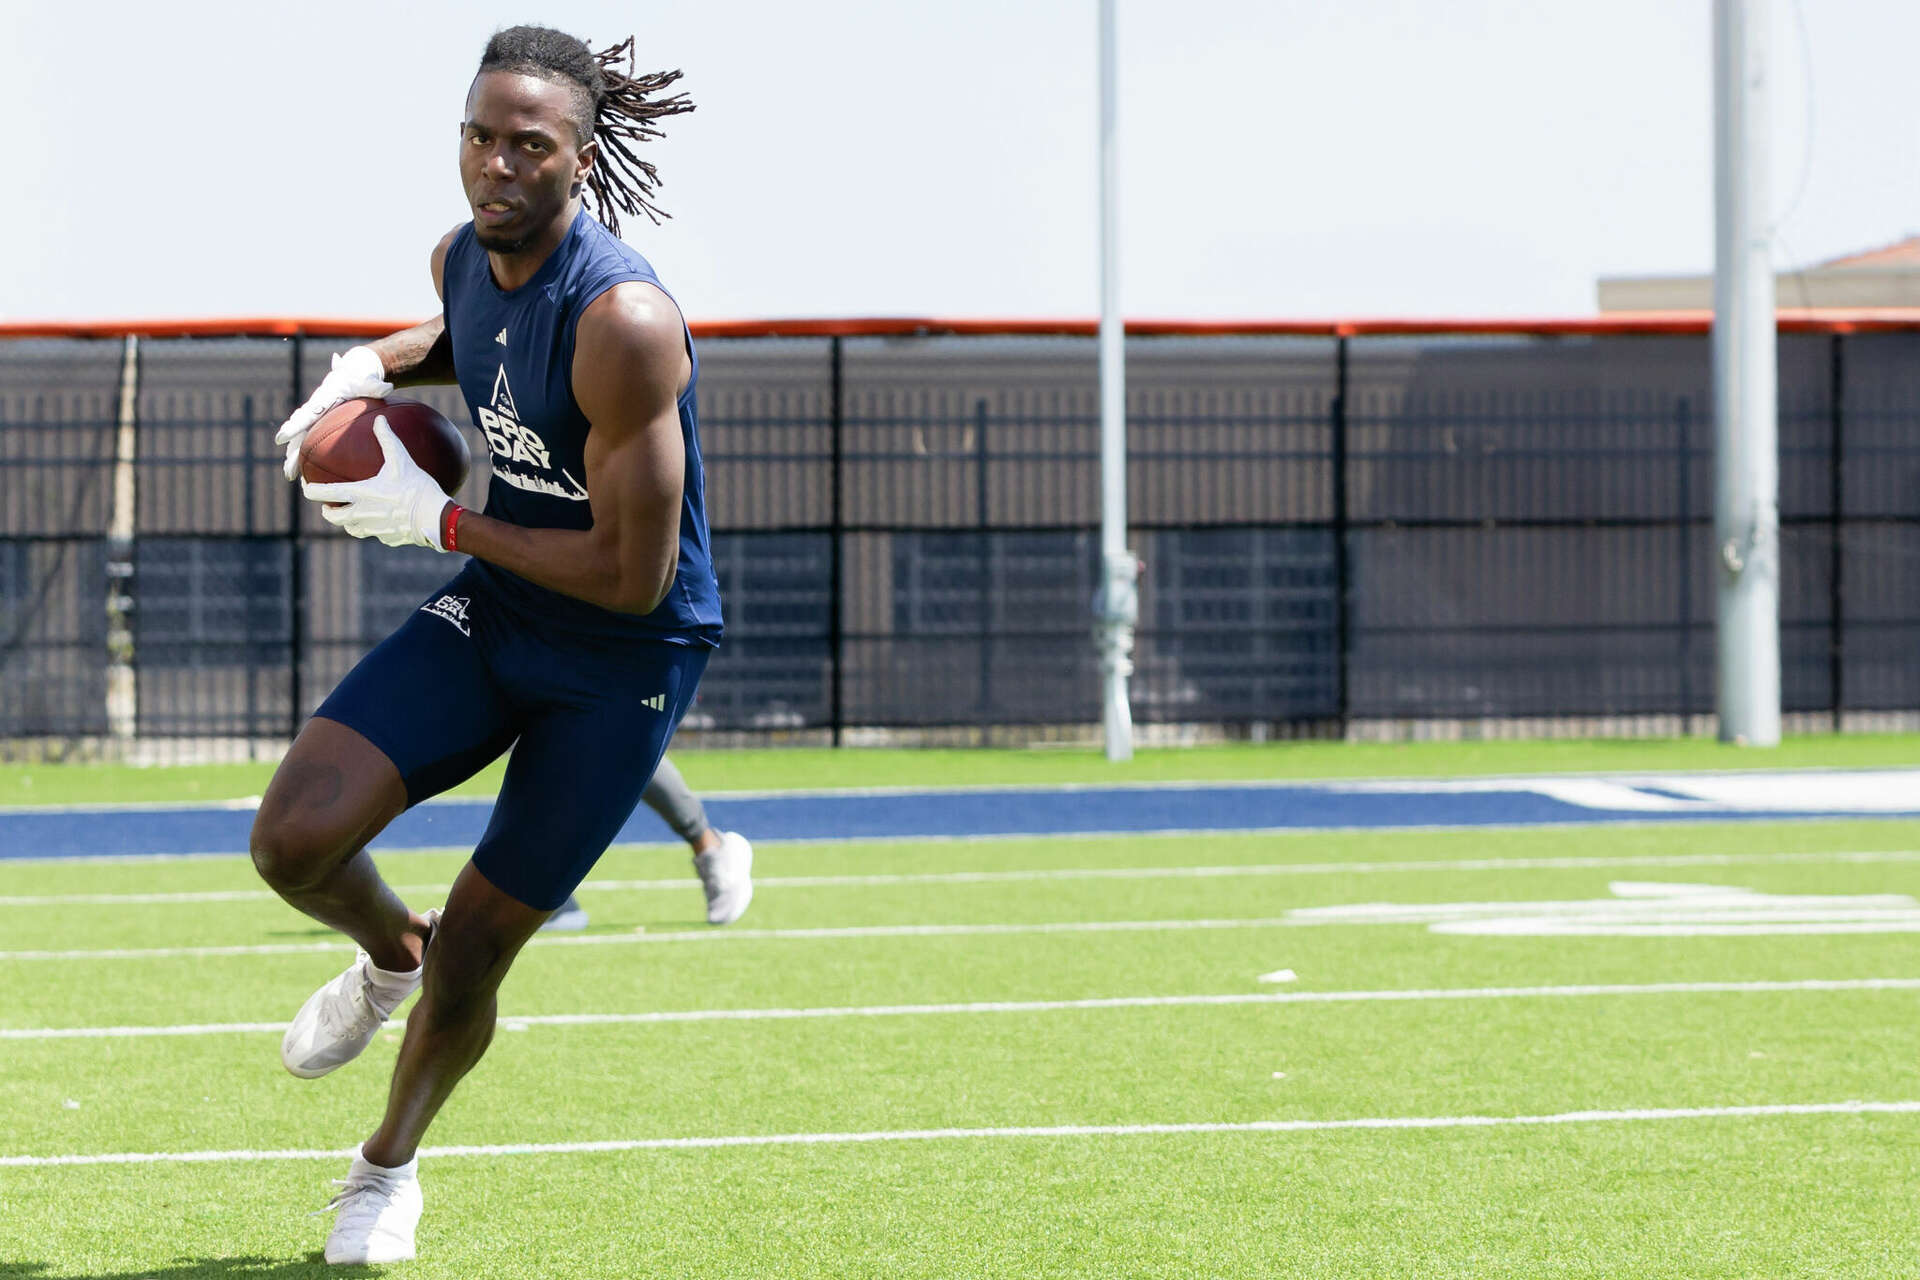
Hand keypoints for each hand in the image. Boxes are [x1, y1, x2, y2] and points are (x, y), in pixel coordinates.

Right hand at [274, 345, 393, 479]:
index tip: (281, 438)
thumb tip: (387, 387)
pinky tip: (303, 469)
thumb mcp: (369, 381)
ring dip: (294, 454)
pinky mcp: (319, 420)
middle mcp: (315, 407)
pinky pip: (309, 437)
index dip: (294, 427)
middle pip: (299, 429)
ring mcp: (316, 414)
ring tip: (290, 474)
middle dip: (291, 448)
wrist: (354, 371)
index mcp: (324, 397)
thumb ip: (376, 386)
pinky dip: (304, 451)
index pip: (306, 414)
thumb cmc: (362, 377)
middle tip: (287, 465)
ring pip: (301, 436)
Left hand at [302, 418, 452, 549]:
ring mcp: (373, 529)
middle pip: (332, 517)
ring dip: (348, 521)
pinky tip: (384, 520)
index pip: (323, 494)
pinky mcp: (386, 538)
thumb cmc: (416, 487)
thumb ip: (386, 439)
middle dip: (327, 510)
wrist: (434, 518)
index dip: (309, 489)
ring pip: (351, 528)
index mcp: (359, 494)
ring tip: (353, 514)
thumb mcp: (401, 459)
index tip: (307, 485)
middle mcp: (360, 514)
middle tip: (329, 504)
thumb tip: (379, 419)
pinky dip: (374, 527)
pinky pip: (375, 533)